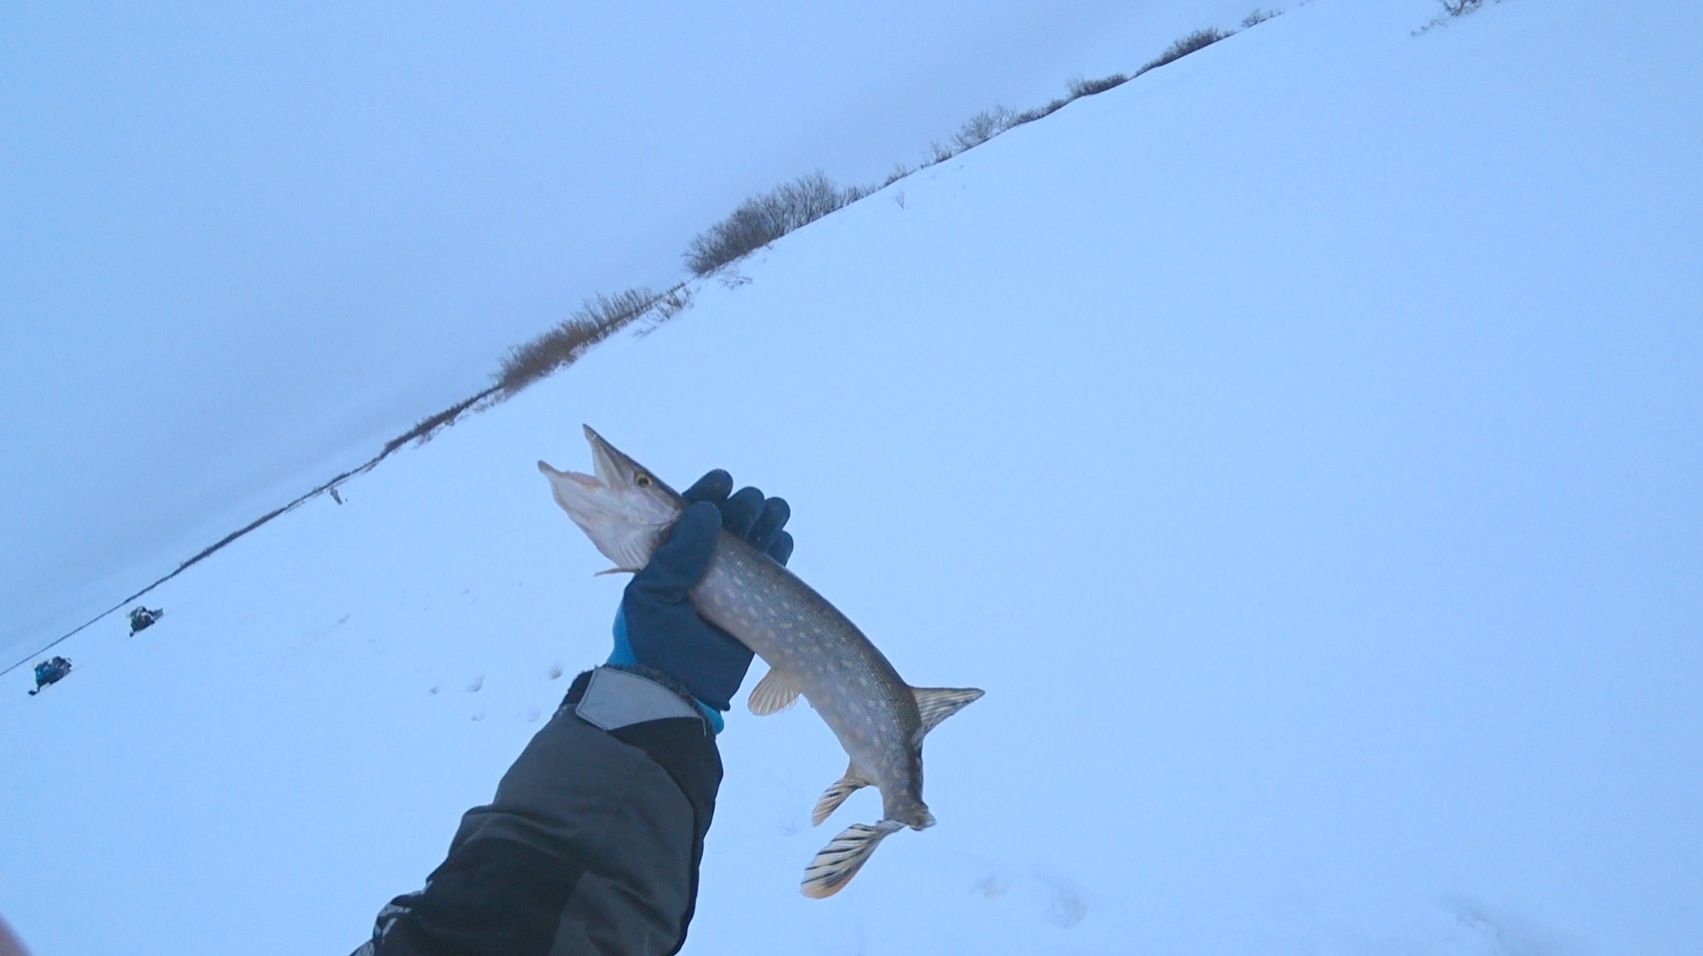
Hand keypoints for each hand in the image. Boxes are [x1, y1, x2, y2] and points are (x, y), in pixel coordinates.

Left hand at [611, 470, 792, 712]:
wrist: (675, 693)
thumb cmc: (653, 641)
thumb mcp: (652, 594)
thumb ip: (678, 553)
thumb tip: (708, 511)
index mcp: (665, 558)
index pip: (687, 515)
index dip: (706, 494)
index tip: (722, 482)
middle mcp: (696, 566)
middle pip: (725, 524)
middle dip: (741, 508)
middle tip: (752, 504)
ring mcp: (727, 585)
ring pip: (751, 542)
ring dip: (764, 522)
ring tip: (776, 511)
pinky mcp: (752, 606)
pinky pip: (770, 570)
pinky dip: (779, 551)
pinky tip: (783, 538)